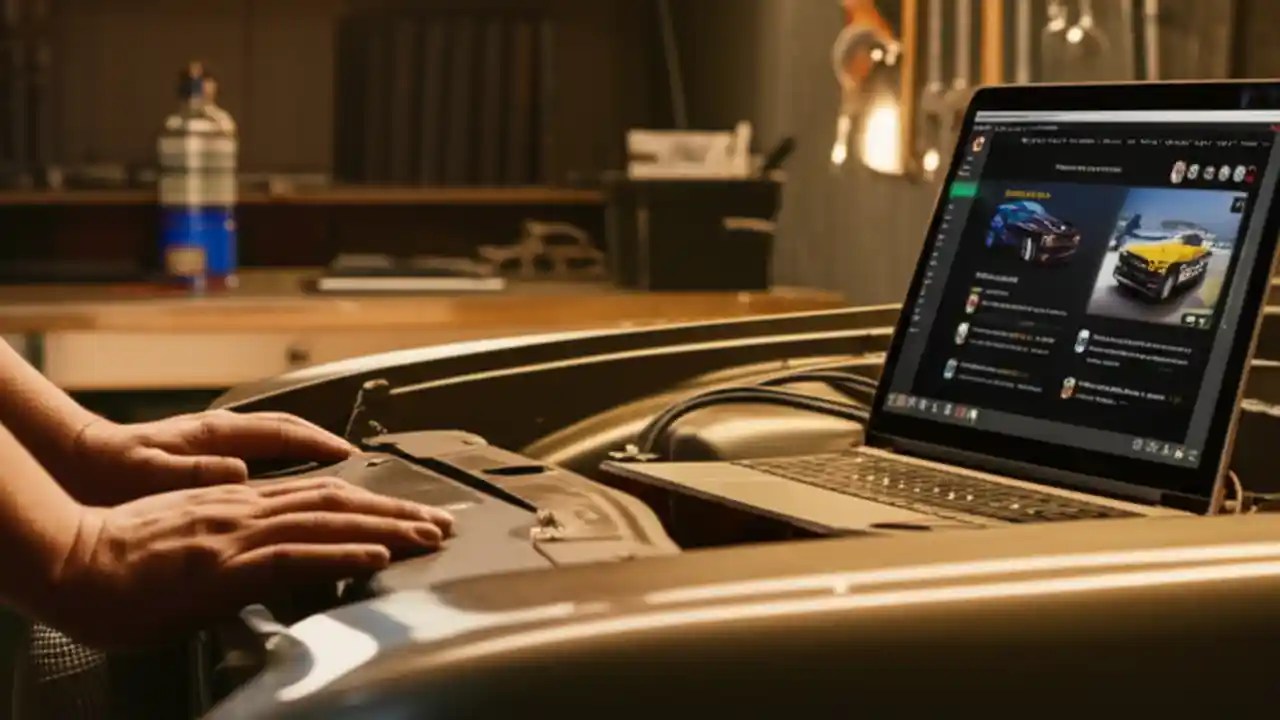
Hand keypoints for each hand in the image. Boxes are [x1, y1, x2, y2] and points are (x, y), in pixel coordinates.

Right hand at [43, 476, 453, 648]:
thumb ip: (233, 543)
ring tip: (429, 536)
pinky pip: (296, 556)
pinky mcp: (226, 564)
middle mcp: (248, 509)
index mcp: (240, 503)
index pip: (320, 496)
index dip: (369, 503)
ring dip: (387, 528)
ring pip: (330, 521)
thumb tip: (264, 560)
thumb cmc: (119, 558)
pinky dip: (342, 553)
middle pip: (339, 502)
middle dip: (397, 512)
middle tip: (442, 522)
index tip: (407, 514)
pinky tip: (376, 556)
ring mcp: (239, 534)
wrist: (71, 560)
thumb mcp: (190, 539)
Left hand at [59, 410, 355, 504]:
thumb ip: (196, 472)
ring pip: (279, 438)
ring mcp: (220, 439)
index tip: (351, 458)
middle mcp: (224, 431)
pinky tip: (297, 480)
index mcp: (215, 434)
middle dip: (328, 443)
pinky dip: (290, 460)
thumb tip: (240, 471)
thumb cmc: (111, 471)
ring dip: (312, 450)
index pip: (283, 432)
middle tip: (360, 463)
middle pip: (290, 430)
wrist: (79, 462)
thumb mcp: (151, 473)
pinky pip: (265, 450)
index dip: (320, 445)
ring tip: (341, 469)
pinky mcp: (213, 453)